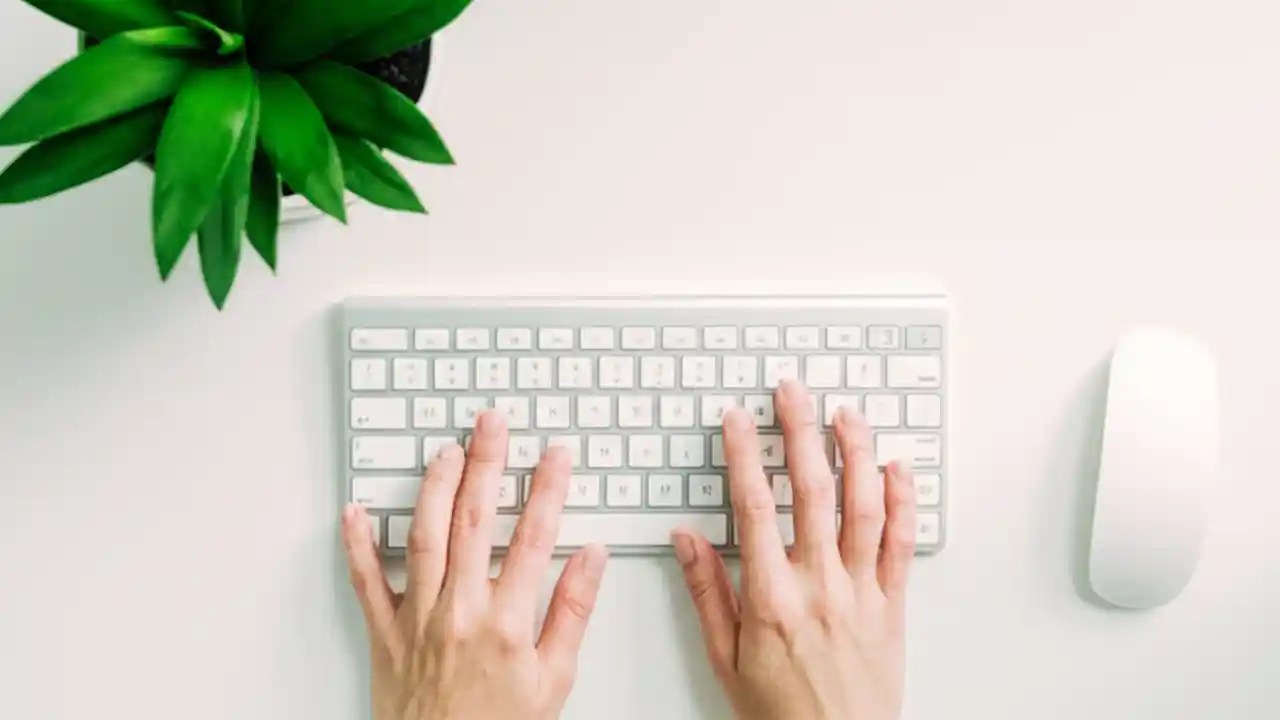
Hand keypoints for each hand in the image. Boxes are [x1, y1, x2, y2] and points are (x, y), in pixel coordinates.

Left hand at [341, 411, 608, 719]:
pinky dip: (358, 544)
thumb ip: (573, 612)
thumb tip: (591, 558)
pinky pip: (366, 582)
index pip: (532, 537)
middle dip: (485, 464)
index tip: (555, 455)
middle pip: (473, 521)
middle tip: (492, 423)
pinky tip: (356, 510)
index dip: (547, 489)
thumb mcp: (554, 680)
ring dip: (434, 487)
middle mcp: (460, 612)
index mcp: (507, 622)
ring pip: (423, 537)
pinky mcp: (385, 634)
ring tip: (445, 451)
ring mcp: (417, 619)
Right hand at [674, 380, 916, 719]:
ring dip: (855, 451)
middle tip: (792, 391)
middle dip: (800, 430)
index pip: (754, 507)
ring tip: (846, 413)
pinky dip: (904, 500)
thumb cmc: (781, 714)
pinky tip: (897, 467)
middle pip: (812, 490)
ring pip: (864, 506)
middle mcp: (821, 587)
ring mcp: (863, 592)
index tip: (738, 419)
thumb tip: (687, 539)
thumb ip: (707, 592)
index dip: (744, 455)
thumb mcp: (725, 658)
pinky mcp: (894, 604)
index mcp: (772, 599)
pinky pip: (902, 542)